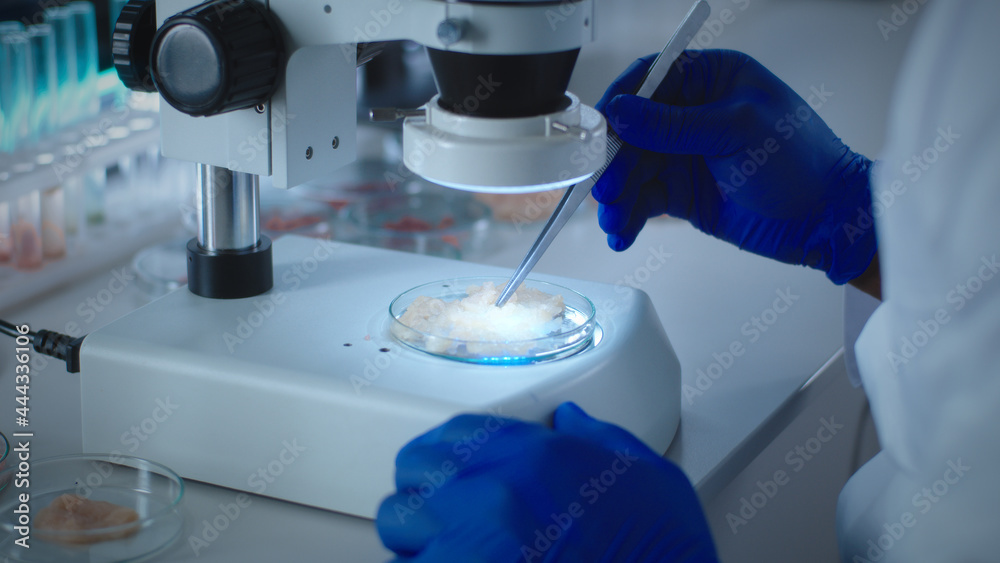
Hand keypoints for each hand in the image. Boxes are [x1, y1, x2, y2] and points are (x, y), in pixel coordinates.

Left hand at [376, 403, 717, 561]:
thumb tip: (568, 422)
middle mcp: (488, 492)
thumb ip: (593, 439)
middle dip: (427, 489)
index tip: (455, 469)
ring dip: (418, 535)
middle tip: (450, 510)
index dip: (451, 453)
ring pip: (398, 526)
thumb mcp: (642, 471)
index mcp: (531, 454)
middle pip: (412, 473)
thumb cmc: (660, 548)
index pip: (451, 433)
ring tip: (450, 548)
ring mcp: (467, 545)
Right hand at [593, 49, 875, 283]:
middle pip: (634, 131)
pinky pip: (645, 200)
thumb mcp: (736, 131)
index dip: (621, 102)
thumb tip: (622, 113)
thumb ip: (674, 125)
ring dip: (619, 196)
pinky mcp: (684, 193)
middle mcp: (694, 114)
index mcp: (712, 80)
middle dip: (616, 163)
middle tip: (608, 188)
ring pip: (634, 170)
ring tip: (615, 220)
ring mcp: (687, 155)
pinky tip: (624, 232)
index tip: (601, 130)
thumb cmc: (802, 162)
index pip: (651, 79)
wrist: (826, 219)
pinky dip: (631, 217)